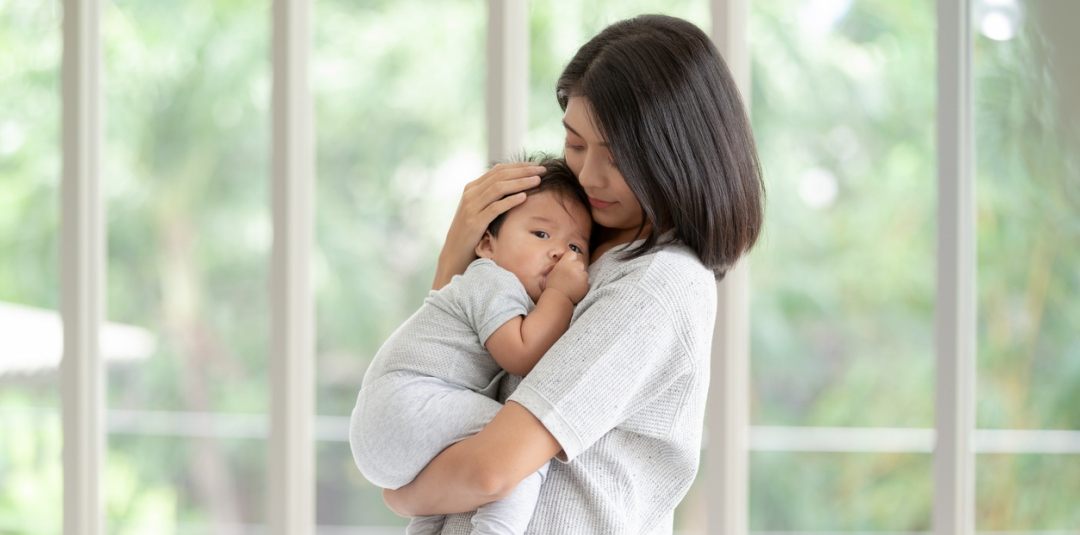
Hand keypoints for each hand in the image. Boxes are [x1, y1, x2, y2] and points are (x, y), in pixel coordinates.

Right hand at [433, 163, 545, 288]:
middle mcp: (470, 194)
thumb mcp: (480, 210)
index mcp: (472, 188)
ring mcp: (471, 207)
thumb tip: (514, 185)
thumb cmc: (472, 232)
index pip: (498, 170)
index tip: (536, 166)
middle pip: (500, 176)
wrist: (454, 253)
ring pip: (498, 188)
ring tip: (537, 180)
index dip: (519, 166)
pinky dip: (510, 201)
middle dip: (523, 171)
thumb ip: (491, 197)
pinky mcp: (474, 222)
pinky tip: (524, 197)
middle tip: (542, 169)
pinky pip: (494, 208)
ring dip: (520, 182)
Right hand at [544, 252, 588, 303]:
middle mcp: (576, 266)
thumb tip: (555, 260)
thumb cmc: (551, 286)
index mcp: (566, 261)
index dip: (570, 259)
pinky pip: (586, 282)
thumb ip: (557, 265)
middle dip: (575, 268)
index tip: (567, 264)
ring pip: (583, 272)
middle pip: (579, 263)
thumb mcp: (550, 272)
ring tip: (571, 284)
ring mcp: (583, 274)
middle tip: (569, 276)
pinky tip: (575, 289)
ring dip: (579, 276)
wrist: (558, 298)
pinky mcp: (587, 283)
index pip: (572, 254)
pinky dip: (582, 284)